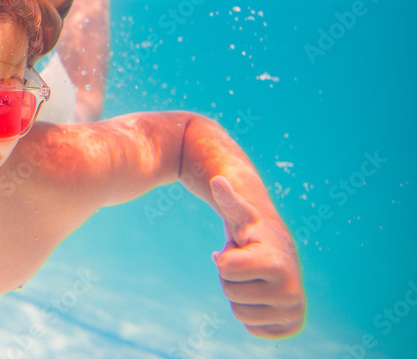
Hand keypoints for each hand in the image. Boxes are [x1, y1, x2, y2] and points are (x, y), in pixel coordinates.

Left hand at [210, 175, 305, 337]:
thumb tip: (218, 180)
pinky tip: (262, 296)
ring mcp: (293, 311)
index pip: (225, 269)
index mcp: (276, 263)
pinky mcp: (292, 326)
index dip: (225, 259)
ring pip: (241, 315)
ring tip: (254, 280)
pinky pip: (253, 331)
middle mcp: (291, 291)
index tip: (240, 250)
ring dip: (241, 297)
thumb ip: (228, 199)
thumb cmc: (252, 232)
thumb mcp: (239, 214)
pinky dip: (252, 315)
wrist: (278, 253)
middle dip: (232, 279)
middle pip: (231, 295)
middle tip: (247, 266)